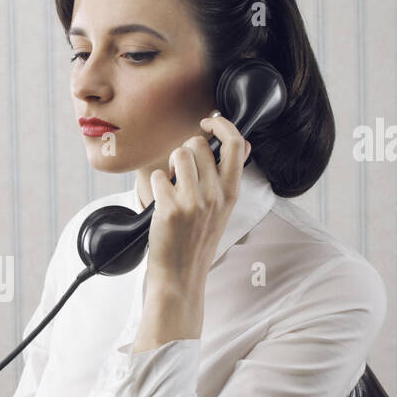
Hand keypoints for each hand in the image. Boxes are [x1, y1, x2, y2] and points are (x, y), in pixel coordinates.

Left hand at [147, 114, 250, 284]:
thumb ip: (228, 177)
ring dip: (169, 166)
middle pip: (198, 144)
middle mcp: (215, 194)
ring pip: (178, 154)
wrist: (181, 276)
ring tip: (171, 187)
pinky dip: (155, 185)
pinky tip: (161, 203)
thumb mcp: (223, 209)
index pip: (235, 143)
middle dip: (186, 152)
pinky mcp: (169, 207)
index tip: (209, 120)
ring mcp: (193, 201)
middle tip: (182, 173)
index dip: (222, 125)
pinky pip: (157, 175)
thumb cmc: (198, 241)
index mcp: (231, 192)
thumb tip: (242, 143)